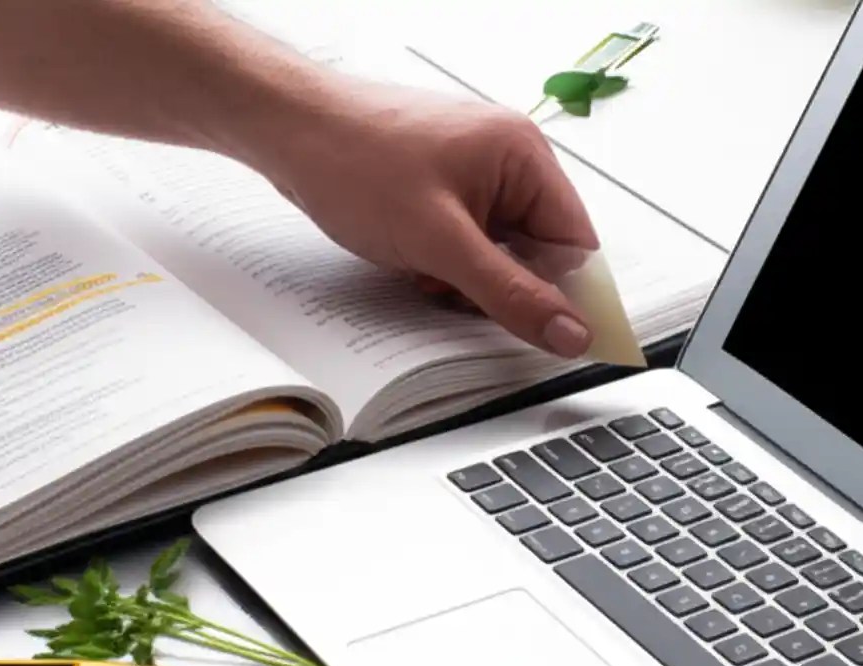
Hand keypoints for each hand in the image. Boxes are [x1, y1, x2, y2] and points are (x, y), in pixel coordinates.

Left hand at [265, 80, 600, 358]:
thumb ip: (509, 292)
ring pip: (492, 250)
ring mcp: (468, 171)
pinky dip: (439, 261)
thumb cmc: (355, 163)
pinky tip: (407, 259)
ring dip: (462, 275)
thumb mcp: (439, 243)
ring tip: (420, 267)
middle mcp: (504, 157)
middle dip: (498, 283)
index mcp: (523, 156)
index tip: (559, 338)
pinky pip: (459, 239)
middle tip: (454, 290)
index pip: (575, 242)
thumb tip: (570, 332)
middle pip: (533, 249)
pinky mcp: (436, 186)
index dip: (567, 294)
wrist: (287, 130)